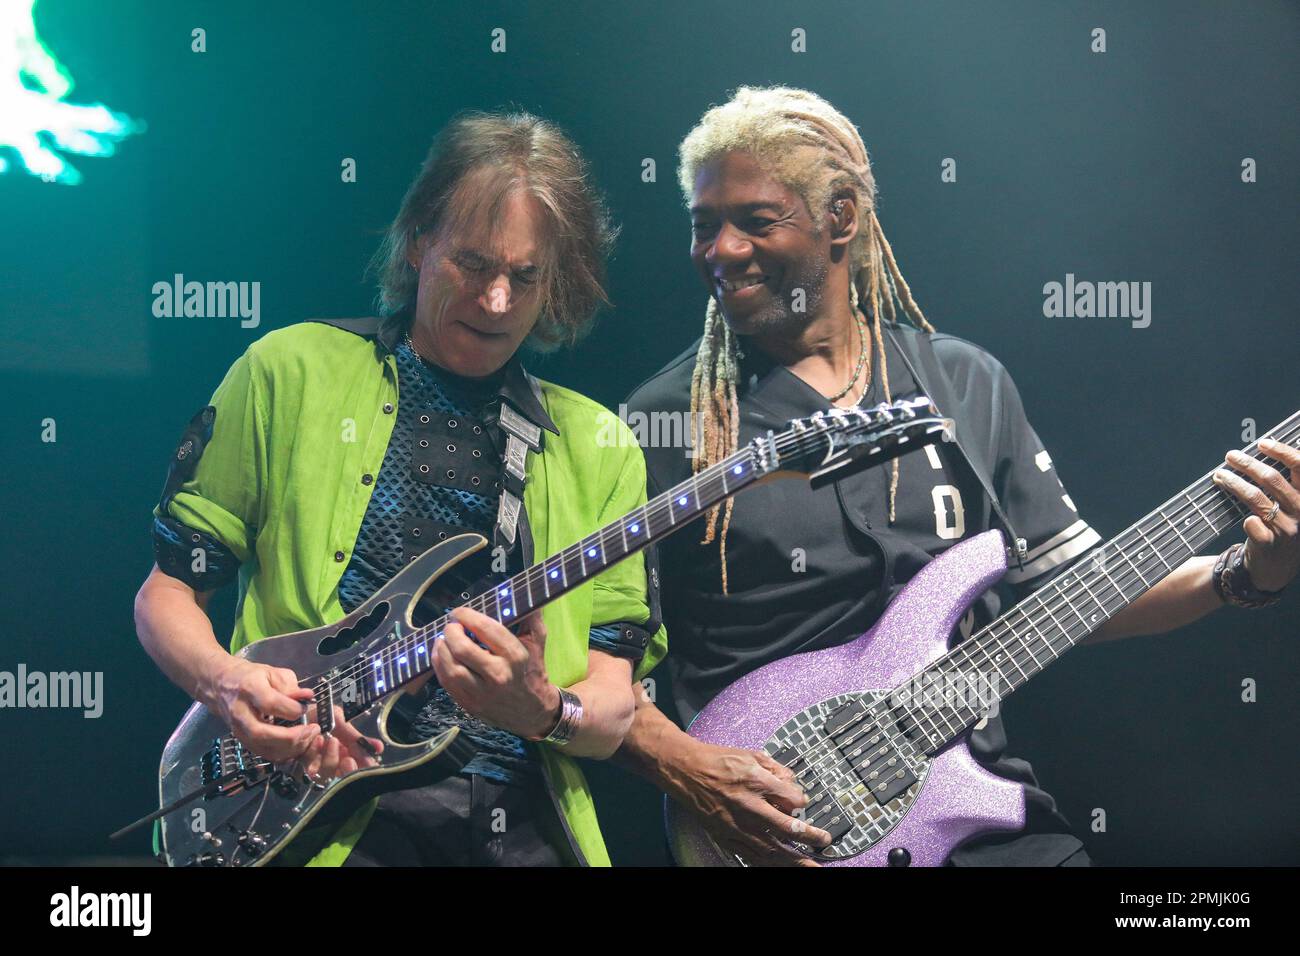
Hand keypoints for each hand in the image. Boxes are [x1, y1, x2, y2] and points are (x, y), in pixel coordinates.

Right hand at [201, 657, 381, 777]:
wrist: (216, 683)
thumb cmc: (250, 675)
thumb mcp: (271, 671)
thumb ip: (289, 684)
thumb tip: (308, 697)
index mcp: (251, 689)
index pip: (273, 702)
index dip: (295, 710)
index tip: (314, 715)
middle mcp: (243, 713)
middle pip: (266, 735)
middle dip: (294, 739)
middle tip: (317, 734)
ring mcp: (242, 731)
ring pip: (266, 749)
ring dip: (293, 751)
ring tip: (315, 744)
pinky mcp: (246, 742)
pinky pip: (266, 755)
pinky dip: (287, 756)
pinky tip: (306, 752)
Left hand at [300, 704, 383, 783]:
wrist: (295, 710)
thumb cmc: (318, 713)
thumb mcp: (340, 721)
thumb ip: (358, 738)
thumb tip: (379, 748)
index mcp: (346, 750)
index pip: (360, 765)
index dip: (363, 767)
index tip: (367, 764)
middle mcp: (334, 759)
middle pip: (345, 776)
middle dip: (348, 770)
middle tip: (348, 759)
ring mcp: (318, 764)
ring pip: (329, 774)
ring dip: (330, 758)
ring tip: (328, 740)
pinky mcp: (303, 765)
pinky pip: (312, 769)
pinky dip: (315, 754)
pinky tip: (316, 741)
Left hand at [430, 606, 560, 740]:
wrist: (532, 712)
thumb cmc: (533, 671)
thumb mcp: (537, 642)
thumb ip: (530, 616)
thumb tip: (520, 591)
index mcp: (515, 657)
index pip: (485, 629)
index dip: (467, 615)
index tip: (460, 612)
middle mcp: (497, 675)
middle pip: (462, 648)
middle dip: (451, 631)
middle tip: (451, 625)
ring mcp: (481, 693)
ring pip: (450, 666)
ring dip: (441, 647)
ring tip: (443, 638)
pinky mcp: (469, 704)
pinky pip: (446, 682)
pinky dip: (439, 664)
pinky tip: (441, 654)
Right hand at [666, 739, 831, 866]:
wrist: (686, 770)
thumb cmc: (717, 760)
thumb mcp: (751, 754)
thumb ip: (775, 769)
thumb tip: (792, 782)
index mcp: (756, 782)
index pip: (792, 799)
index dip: (802, 801)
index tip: (803, 801)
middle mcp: (748, 806)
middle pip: (787, 828)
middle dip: (810, 837)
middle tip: (824, 840)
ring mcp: (736, 825)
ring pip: (771, 848)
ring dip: (794, 859)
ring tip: (811, 865)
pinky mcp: (725, 836)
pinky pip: (750, 855)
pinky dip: (767, 862)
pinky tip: (779, 865)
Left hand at [1216, 438, 1299, 592]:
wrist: (1276, 568)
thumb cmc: (1282, 528)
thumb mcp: (1294, 506)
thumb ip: (1287, 484)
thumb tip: (1267, 450)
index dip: (1282, 452)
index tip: (1262, 443)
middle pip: (1272, 479)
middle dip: (1248, 464)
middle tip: (1230, 456)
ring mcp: (1286, 529)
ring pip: (1256, 498)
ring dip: (1234, 482)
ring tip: (1220, 475)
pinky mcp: (1269, 544)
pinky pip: (1251, 523)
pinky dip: (1244, 517)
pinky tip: (1238, 512)